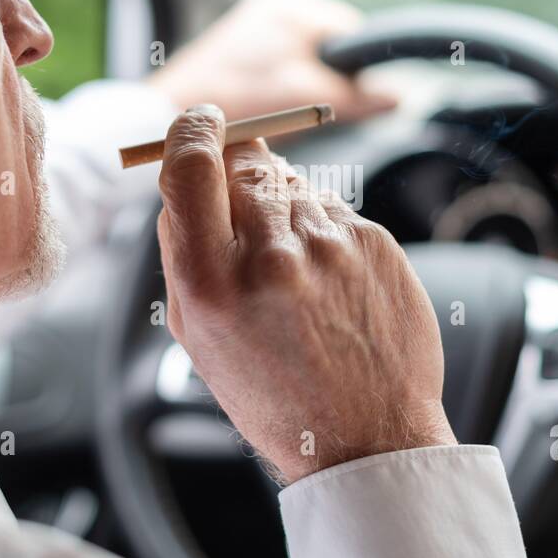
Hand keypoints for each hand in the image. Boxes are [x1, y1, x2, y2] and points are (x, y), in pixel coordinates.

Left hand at [149, 0, 396, 122]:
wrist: (173, 111)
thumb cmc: (238, 99)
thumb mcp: (306, 97)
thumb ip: (357, 96)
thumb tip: (399, 97)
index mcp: (292, 8)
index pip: (350, 32)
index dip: (358, 68)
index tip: (351, 99)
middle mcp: (274, 8)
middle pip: (328, 45)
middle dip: (330, 77)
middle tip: (313, 109)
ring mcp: (254, 26)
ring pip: (304, 57)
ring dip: (306, 84)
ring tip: (286, 108)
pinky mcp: (240, 48)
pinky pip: (281, 64)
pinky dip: (284, 85)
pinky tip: (268, 106)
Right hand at [156, 105, 454, 483]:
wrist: (367, 434)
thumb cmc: (273, 392)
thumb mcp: (198, 334)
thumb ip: (183, 252)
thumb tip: (185, 179)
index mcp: (211, 282)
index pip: (191, 162)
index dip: (192, 129)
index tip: (200, 122)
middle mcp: (270, 255)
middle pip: (244, 160)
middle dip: (238, 170)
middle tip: (243, 207)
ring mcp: (329, 246)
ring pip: (292, 182)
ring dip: (282, 207)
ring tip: (291, 271)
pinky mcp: (374, 243)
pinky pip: (333, 208)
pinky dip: (322, 230)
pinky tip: (326, 280)